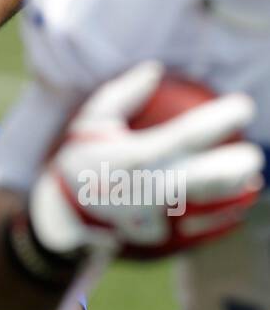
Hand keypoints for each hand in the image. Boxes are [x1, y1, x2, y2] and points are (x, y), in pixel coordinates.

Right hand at [31, 60, 262, 260]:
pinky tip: (236, 211)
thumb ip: (124, 92)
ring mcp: (153, 218)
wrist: (60, 217)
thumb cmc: (79, 160)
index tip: (244, 106)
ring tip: (252, 182)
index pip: (187, 134)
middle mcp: (147, 188)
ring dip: (234, 196)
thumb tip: (156, 69)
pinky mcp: (155, 240)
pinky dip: (220, 222)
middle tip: (255, 155)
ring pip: (206, 209)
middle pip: (205, 178)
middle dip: (236, 167)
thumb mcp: (91, 120)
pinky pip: (196, 233)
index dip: (220, 119)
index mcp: (134, 156)